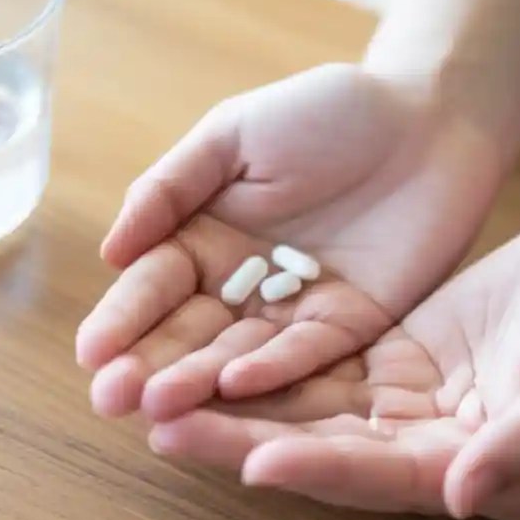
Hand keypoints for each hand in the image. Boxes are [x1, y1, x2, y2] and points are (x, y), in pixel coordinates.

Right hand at [77, 63, 506, 420]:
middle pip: (186, 334)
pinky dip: (273, 369)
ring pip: (237, 355)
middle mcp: (239, 288)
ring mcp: (292, 312)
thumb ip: (170, 188)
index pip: (154, 288)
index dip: (123, 319)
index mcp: (201, 241)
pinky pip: (308, 352)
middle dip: (147, 367)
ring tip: (158, 408)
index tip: (90, 352)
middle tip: (111, 399)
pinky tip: (234, 385)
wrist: (429, 116)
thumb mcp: (232, 135)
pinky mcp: (349, 326)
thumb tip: (110, 252)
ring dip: (198, 382)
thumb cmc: (326, 111)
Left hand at [149, 204, 519, 519]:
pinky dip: (263, 363)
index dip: (320, 469)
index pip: (384, 476)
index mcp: (479, 468)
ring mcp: (408, 404)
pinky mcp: (392, 358)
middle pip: (323, 450)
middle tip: (164, 429)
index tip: (255, 462)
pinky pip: (317, 367)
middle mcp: (431, 449)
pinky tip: (207, 353)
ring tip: (159, 396)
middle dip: (242, 441)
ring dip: (235, 406)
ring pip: (307, 410)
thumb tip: (459, 496)